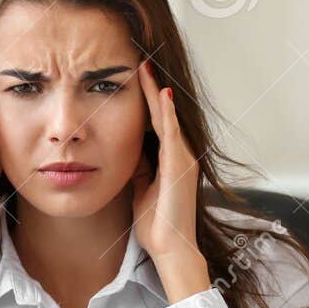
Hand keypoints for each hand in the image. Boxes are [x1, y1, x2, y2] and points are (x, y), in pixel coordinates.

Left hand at [131, 60, 209, 300]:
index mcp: (170, 158)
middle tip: (141, 59)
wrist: (170, 247)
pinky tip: (161, 95)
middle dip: (151, 87)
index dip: (145, 98)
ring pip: (169, 117)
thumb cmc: (155, 223)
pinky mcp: (181, 166)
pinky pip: (173, 134)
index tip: (134, 75)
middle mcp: (180, 153)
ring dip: (157, 92)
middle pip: (164, 113)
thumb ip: (138, 165)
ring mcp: (183, 158)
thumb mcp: (141, 186)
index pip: (155, 121)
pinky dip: (167, 113)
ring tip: (146, 68)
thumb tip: (125, 147)